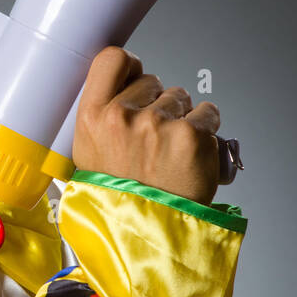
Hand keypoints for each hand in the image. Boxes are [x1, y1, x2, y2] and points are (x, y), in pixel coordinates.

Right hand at [72, 47, 220, 205]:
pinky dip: (206, 129)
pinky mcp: (191, 136)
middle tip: (155, 138)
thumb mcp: (89, 158)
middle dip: (158, 102)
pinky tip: (193, 152)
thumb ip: (102, 119)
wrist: (147, 236)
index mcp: (91, 119)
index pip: (112, 60)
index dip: (130, 66)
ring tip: (172, 151)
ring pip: (180, 96)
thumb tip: (125, 91)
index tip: (137, 78)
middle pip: (152, 81)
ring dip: (182, 117)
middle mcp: (121, 117)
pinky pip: (208, 113)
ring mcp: (157, 125)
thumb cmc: (120, 201)